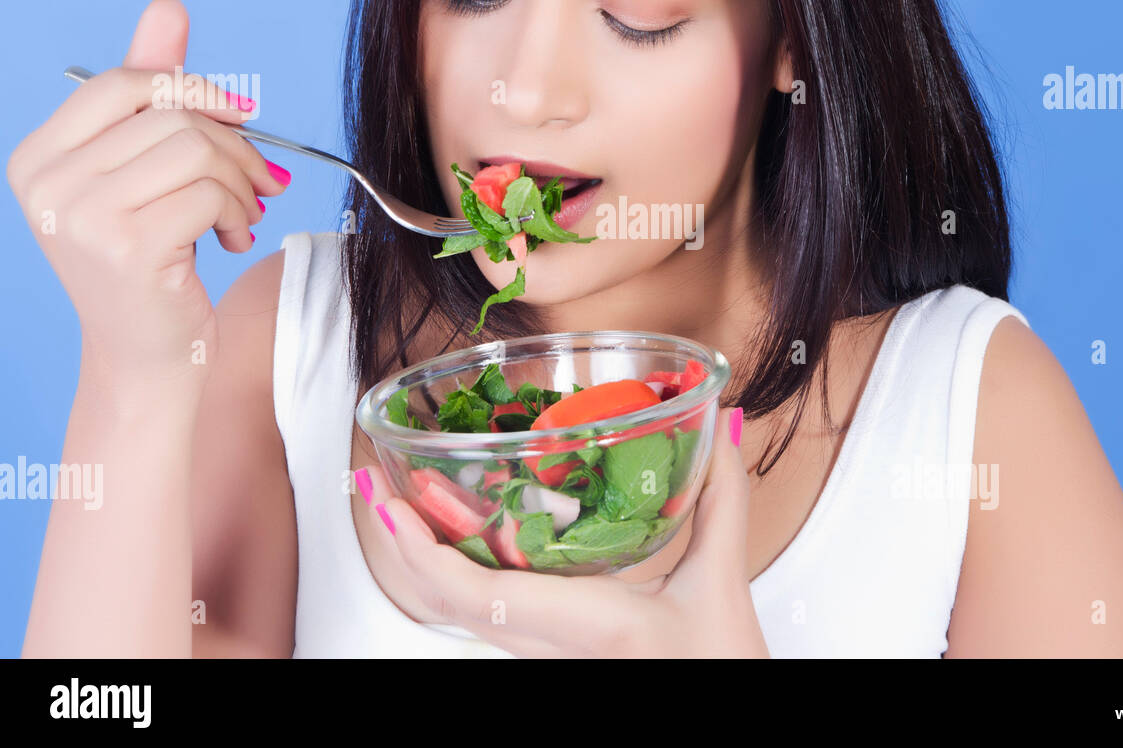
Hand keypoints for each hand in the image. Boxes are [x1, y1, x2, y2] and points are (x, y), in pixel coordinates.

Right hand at [6, 0, 290, 385]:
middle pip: (168, 113)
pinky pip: (209, 192)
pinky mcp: (125, 245)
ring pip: (194, 149)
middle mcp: (46, 180)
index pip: (122, 82)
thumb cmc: (151, 264)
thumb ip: (153, 91)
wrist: (146, 357)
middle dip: (231, 143)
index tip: (239, 114)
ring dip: (240, 181)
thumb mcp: (145, 171)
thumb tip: (168, 5)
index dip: (191, 88)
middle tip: (257, 181)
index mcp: (38, 155)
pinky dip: (239, 212)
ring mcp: (80, 213)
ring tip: (242, 213)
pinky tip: (232, 240)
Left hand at [359, 407, 768, 657]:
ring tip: (405, 502)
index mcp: (580, 626)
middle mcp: (546, 644)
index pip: (472, 593)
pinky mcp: (550, 650)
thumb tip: (718, 424)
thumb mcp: (721, 583)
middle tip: (380, 484)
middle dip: (404, 542)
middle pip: (445, 599)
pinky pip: (486, 612)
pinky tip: (462, 538)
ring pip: (460, 608)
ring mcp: (543, 651)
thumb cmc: (716, 668)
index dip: (418, 550)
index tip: (389, 504)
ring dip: (423, 557)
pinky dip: (456, 572)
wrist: (715, 719)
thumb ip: (721, 501)